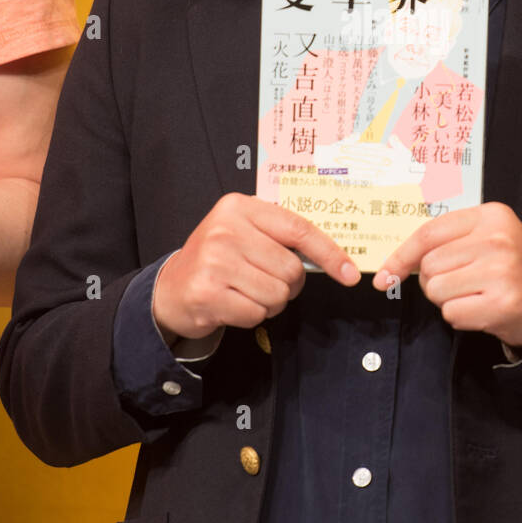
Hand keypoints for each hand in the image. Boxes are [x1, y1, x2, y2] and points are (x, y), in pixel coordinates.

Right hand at [152, 193, 360, 339]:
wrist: (171, 287)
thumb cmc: (218, 259)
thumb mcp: (244, 232)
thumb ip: (281, 236)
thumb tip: (335, 258)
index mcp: (240, 207)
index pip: (298, 229)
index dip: (329, 253)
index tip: (350, 273)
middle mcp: (226, 230)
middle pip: (291, 269)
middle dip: (288, 284)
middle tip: (264, 281)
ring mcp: (215, 261)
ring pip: (277, 294)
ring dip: (270, 302)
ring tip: (246, 292)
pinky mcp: (207, 293)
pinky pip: (256, 313)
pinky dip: (252, 315)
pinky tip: (233, 304)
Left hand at [370, 201, 521, 349]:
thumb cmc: (511, 267)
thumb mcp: (486, 237)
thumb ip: (446, 241)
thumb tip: (390, 267)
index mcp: (491, 215)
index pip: (429, 233)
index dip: (401, 256)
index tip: (385, 275)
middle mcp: (497, 239)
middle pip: (430, 265)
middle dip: (435, 281)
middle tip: (462, 283)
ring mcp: (501, 272)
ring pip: (437, 290)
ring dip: (447, 300)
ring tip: (474, 295)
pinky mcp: (502, 303)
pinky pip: (452, 314)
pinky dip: (460, 317)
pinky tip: (482, 309)